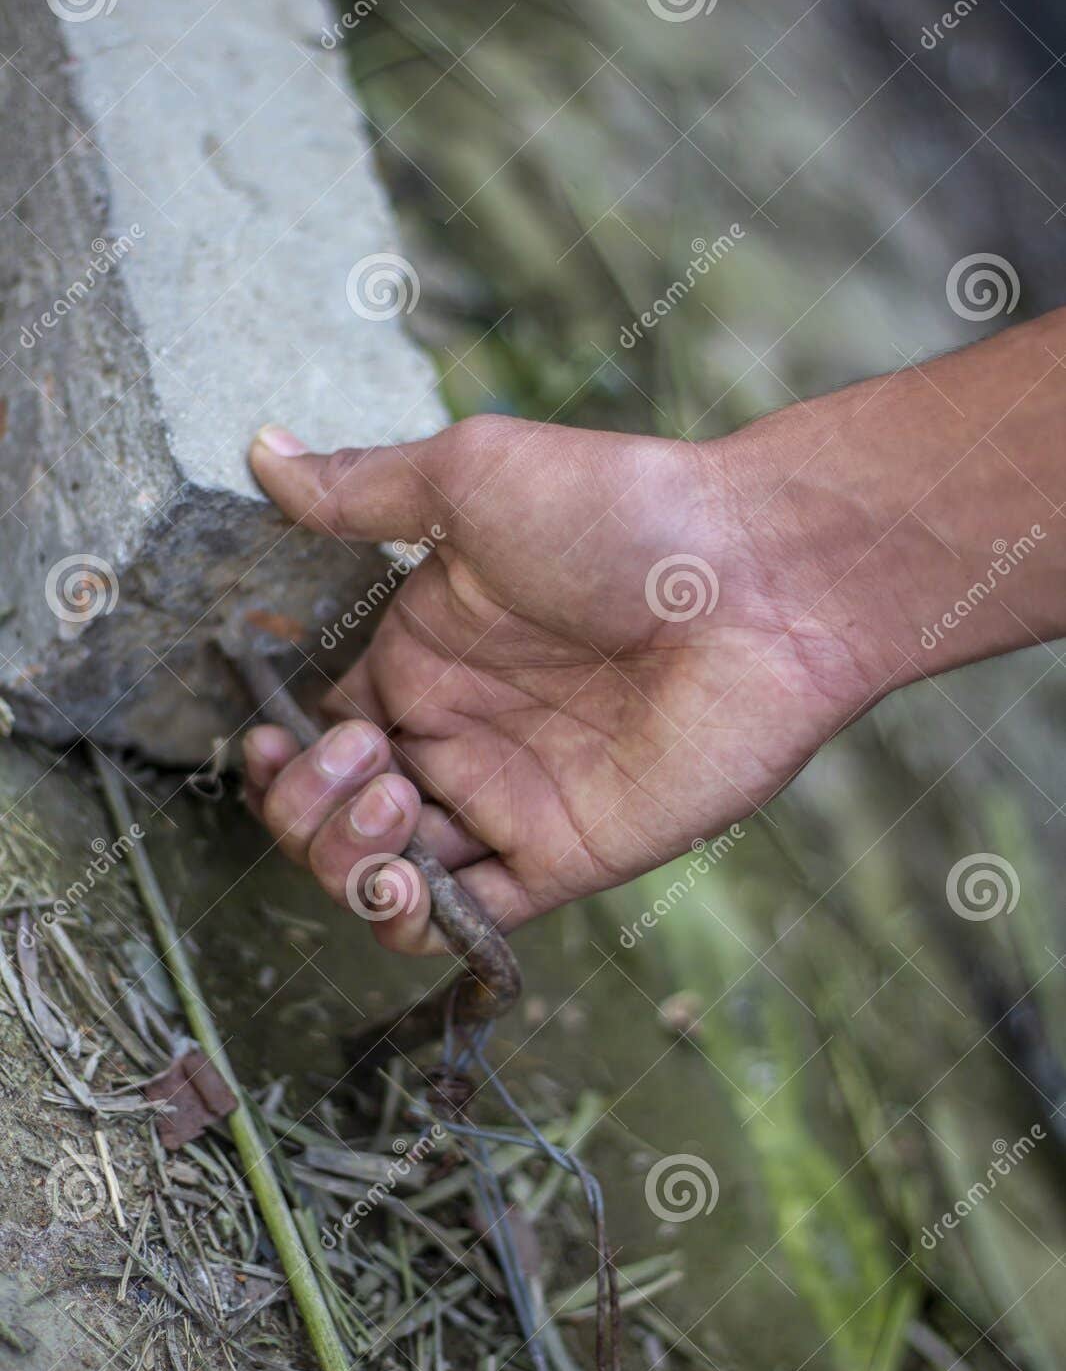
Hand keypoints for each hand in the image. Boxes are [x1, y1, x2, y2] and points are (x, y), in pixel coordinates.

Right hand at [241, 412, 870, 955]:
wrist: (758, 580)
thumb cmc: (622, 511)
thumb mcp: (470, 477)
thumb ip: (361, 491)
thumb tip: (265, 447)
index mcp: (428, 652)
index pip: (322, 732)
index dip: (285, 755)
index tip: (275, 740)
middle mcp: (461, 731)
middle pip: (340, 814)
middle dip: (307, 811)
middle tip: (366, 764)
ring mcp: (510, 797)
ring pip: (387, 876)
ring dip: (348, 864)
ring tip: (394, 804)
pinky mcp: (563, 856)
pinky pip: (468, 919)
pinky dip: (411, 923)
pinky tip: (403, 882)